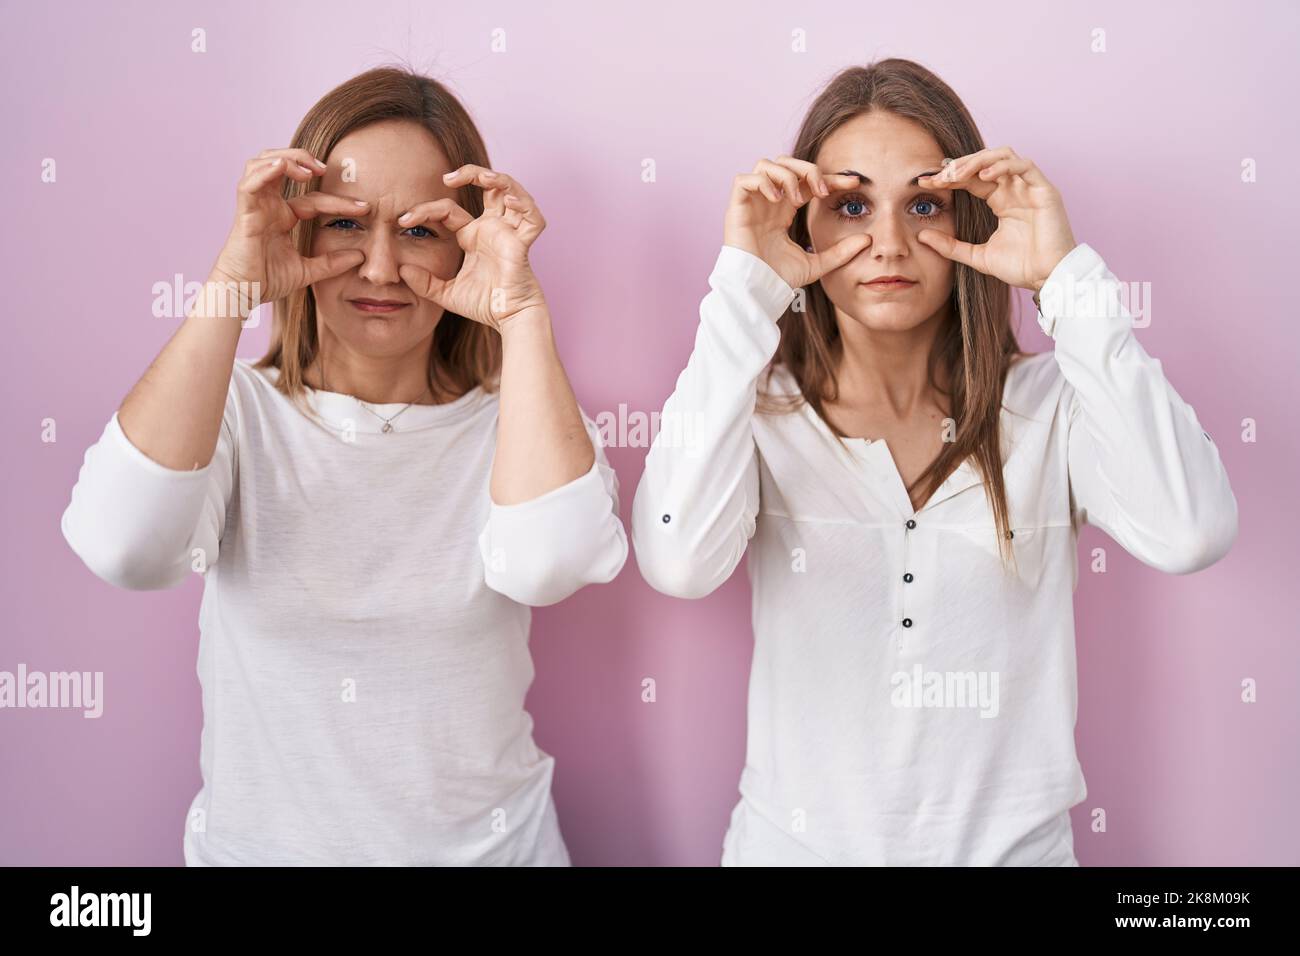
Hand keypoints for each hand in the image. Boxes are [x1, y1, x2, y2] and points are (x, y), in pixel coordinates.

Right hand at [212, 148, 367, 306]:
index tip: (364, 207)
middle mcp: (269, 205)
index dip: (338, 201)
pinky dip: (264, 171)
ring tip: (309, 169)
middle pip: (282, 165)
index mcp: (283, 216)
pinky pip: (249, 184)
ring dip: (286, 159)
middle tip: (327, 169)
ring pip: (263, 164)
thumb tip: (360, 256)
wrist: (242, 294)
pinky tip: (282, 166)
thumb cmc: (266, 281)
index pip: (314, 199)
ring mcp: (256, 206)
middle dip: (304, 159)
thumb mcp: (307, 270)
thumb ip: (331, 263)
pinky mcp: (244, 213)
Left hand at [396, 166, 547, 331]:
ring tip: (481, 178)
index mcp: (473, 236)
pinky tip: (508, 200)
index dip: (426, 210)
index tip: (403, 220)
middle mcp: (492, 228)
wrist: (509, 319)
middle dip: (470, 174)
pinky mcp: (523, 243)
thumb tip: (402, 271)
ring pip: (512, 191)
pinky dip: (524, 205)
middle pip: (487, 187)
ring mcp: (509, 233)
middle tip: (447, 178)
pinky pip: (532, 218)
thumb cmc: (485, 304)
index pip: (448, 210)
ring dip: (498, 179)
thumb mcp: (447, 293)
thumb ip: (425, 283)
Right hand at [723, 157, 872, 288]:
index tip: (853, 182)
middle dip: (808, 170)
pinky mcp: (736, 207)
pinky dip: (763, 182)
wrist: (756, 289)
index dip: (830, 177)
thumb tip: (867, 240)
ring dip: (786, 176)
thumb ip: (840, 252)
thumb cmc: (779, 278)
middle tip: (822, 190)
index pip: (808, 182)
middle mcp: (769, 201)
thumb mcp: (817, 263)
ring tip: (795, 200)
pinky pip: (745, 179)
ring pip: (766, 164)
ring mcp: (752, 202)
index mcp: (785, 210)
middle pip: (787, 163)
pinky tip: (777, 199)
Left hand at [915, 147, 1076, 291]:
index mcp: (1001, 201)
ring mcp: (1030, 188)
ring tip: (957, 174)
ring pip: (1004, 156)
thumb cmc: (1020, 267)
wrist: (1047, 278)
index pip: (971, 179)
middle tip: (939, 176)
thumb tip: (921, 236)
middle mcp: (1014, 189)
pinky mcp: (1045, 191)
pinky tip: (984, 175)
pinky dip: (1003, 166)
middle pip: (985, 162)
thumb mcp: (976, 256)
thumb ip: (950, 246)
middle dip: (959, 165)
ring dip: (978, 160)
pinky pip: (1024, 166)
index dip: (948, 177)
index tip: (924, 182)